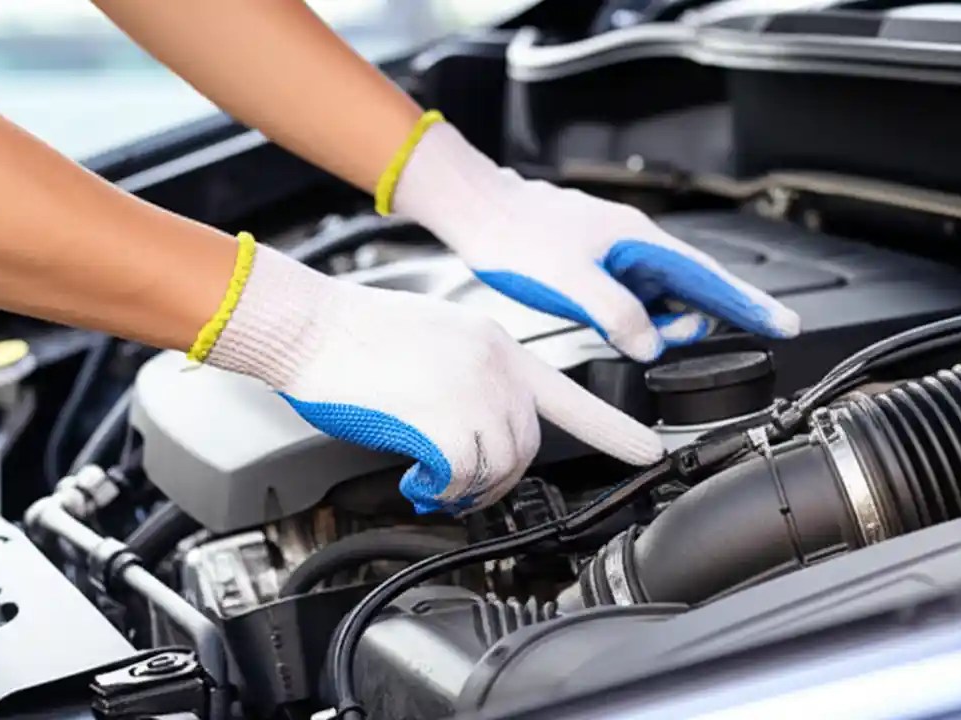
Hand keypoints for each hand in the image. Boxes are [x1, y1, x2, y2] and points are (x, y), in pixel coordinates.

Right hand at [205, 243, 663, 513]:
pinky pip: (463, 478)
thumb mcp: (437, 342)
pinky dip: (441, 489)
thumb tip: (481, 436)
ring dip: (468, 485)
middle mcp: (497, 368)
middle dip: (500, 475)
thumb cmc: (357, 336)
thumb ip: (475, 382)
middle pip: (528, 446)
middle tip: (460, 481)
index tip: (648, 450)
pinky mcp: (446, 420)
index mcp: (500, 346)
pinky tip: (418, 476)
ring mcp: (474, 393)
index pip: (571, 394)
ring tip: (434, 477)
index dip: (614, 429)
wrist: (311, 325)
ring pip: (500, 466)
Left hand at [390, 119, 801, 361]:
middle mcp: (637, 248)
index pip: (710, 278)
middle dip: (710, 318)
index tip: (786, 323)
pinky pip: (636, 299)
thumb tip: (652, 343)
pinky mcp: (599, 268)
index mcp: (640, 243)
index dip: (750, 304)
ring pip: (662, 298)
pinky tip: (627, 331)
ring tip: (646, 339)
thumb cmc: (519, 235)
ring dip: (667, 323)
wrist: (479, 213)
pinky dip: (641, 319)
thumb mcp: (571, 280)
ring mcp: (619, 257)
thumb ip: (617, 313)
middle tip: (697, 340)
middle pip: (693, 289)